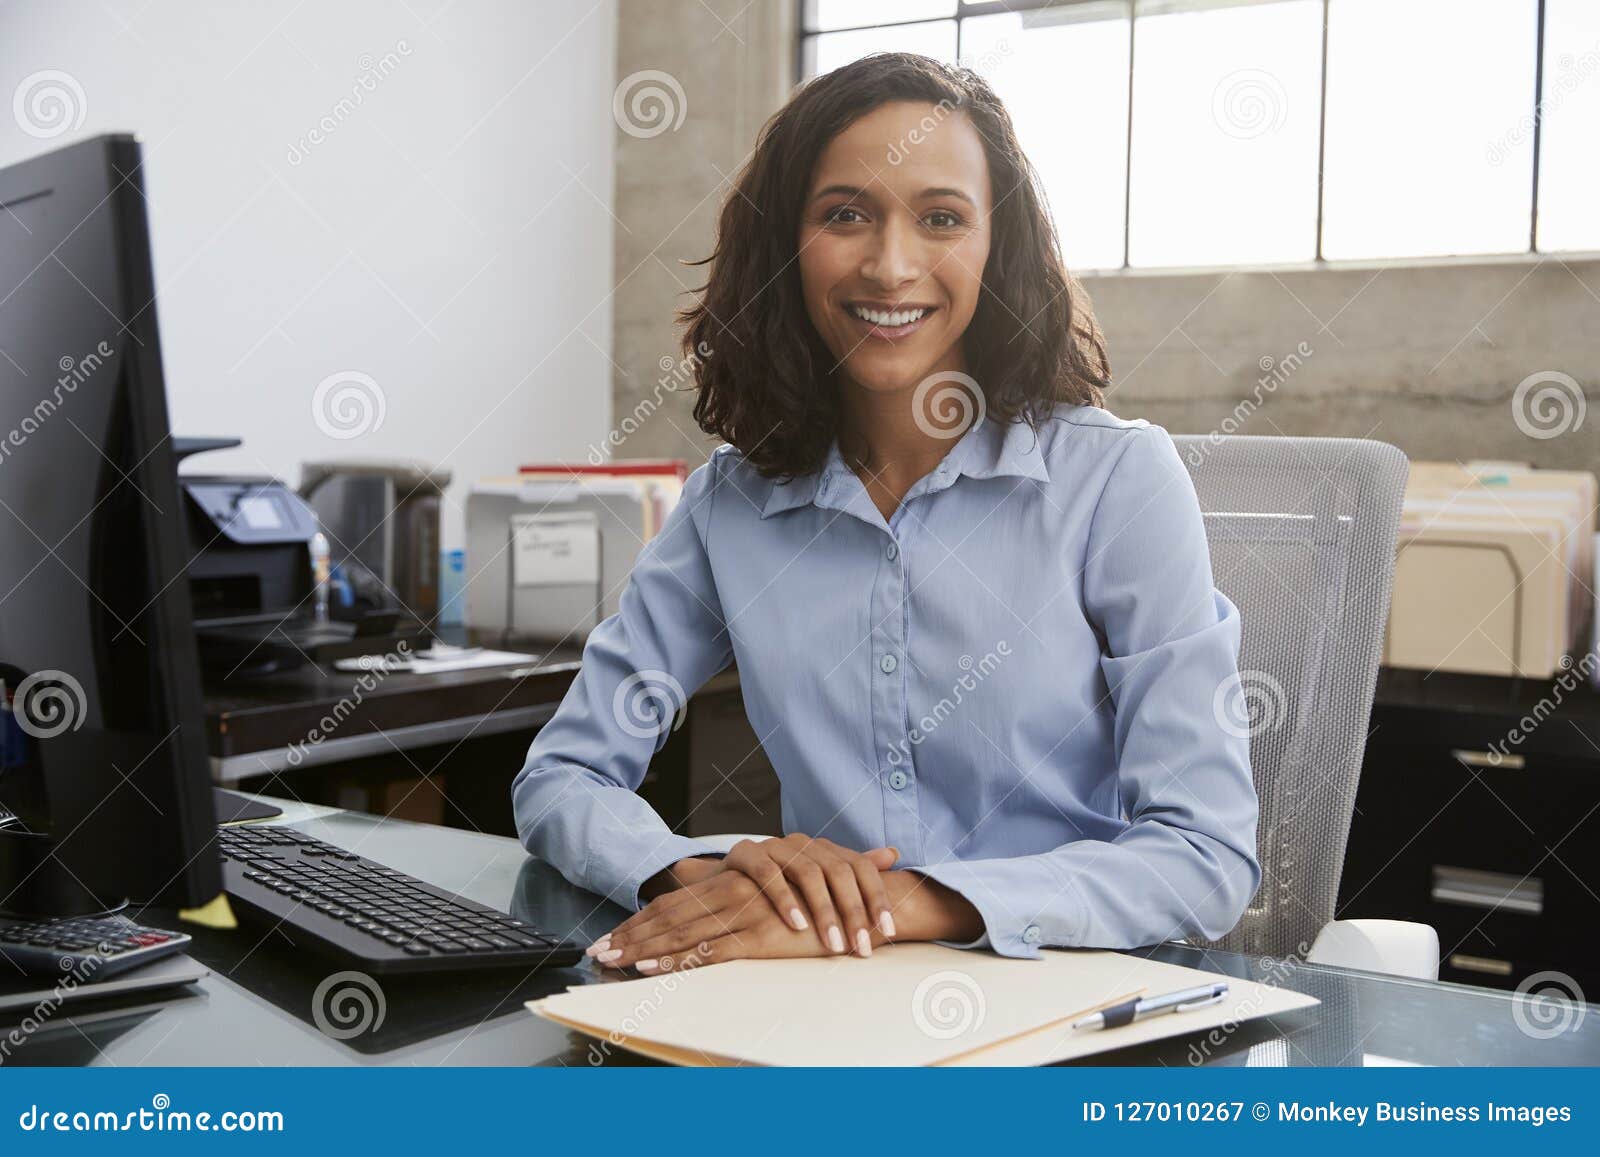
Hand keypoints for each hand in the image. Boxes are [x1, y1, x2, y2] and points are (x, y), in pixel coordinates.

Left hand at [588, 869, 841, 972]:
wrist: (860, 901)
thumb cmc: (817, 902)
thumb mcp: (772, 892)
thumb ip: (740, 892)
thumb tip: (706, 897)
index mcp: (732, 881)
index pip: (675, 902)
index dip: (641, 920)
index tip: (613, 936)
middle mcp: (732, 892)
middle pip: (668, 916)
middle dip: (630, 936)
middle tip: (598, 952)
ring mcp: (744, 912)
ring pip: (681, 933)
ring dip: (643, 950)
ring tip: (614, 962)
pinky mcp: (760, 936)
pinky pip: (710, 950)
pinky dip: (678, 961)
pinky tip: (655, 968)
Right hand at [722, 834, 897, 956]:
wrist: (724, 882)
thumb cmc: (778, 888)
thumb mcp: (817, 883)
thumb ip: (852, 870)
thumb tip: (893, 854)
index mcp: (825, 849)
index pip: (861, 867)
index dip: (877, 897)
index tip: (889, 932)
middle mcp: (804, 843)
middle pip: (839, 872)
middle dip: (854, 912)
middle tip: (861, 947)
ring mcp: (774, 845)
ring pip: (808, 873)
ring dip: (824, 911)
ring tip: (833, 944)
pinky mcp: (746, 853)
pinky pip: (768, 874)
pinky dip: (784, 899)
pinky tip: (796, 925)